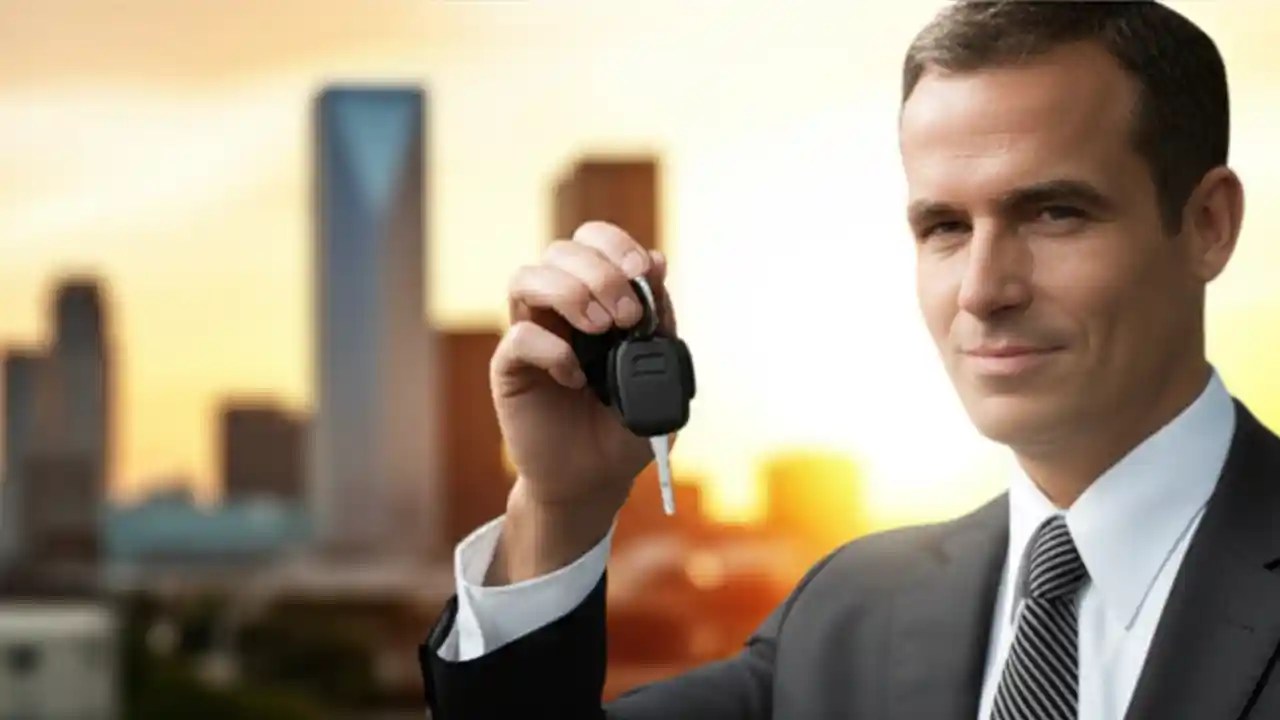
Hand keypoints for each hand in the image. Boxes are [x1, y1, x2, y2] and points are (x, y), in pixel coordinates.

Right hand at [493, 221, 678, 515]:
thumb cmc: (626, 425)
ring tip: (601, 332)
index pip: (593, 241)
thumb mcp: (658, 372)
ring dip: (570, 294)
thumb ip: (659, 322)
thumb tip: (658, 264)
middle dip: (599, 273)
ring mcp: (532, 334)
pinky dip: (551, 350)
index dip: (615, 244)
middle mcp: (560, 307)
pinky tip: (576, 377)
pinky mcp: (510, 369)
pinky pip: (518, 338)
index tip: (644, 273)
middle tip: (625, 317)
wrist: (596, 480)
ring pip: (528, 277)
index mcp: (597, 297)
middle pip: (560, 251)